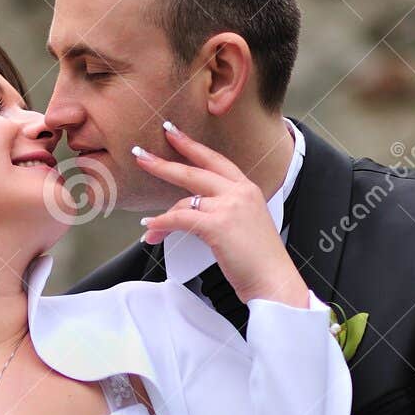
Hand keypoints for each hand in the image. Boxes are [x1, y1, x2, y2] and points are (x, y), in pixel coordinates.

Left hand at [135, 122, 308, 308]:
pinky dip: (162, 224)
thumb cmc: (259, 260)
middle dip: (163, 162)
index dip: (192, 146)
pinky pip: (180, 219)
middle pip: (194, 171)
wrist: (274, 281)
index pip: (216, 160)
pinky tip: (152, 229)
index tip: (173, 134)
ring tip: (148, 224)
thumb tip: (189, 214)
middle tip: (140, 154)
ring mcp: (230, 207)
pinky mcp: (218, 225)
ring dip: (162, 215)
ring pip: (184, 200)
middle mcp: (240, 192)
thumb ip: (224, 211)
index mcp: (248, 189)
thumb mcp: (245, 225)